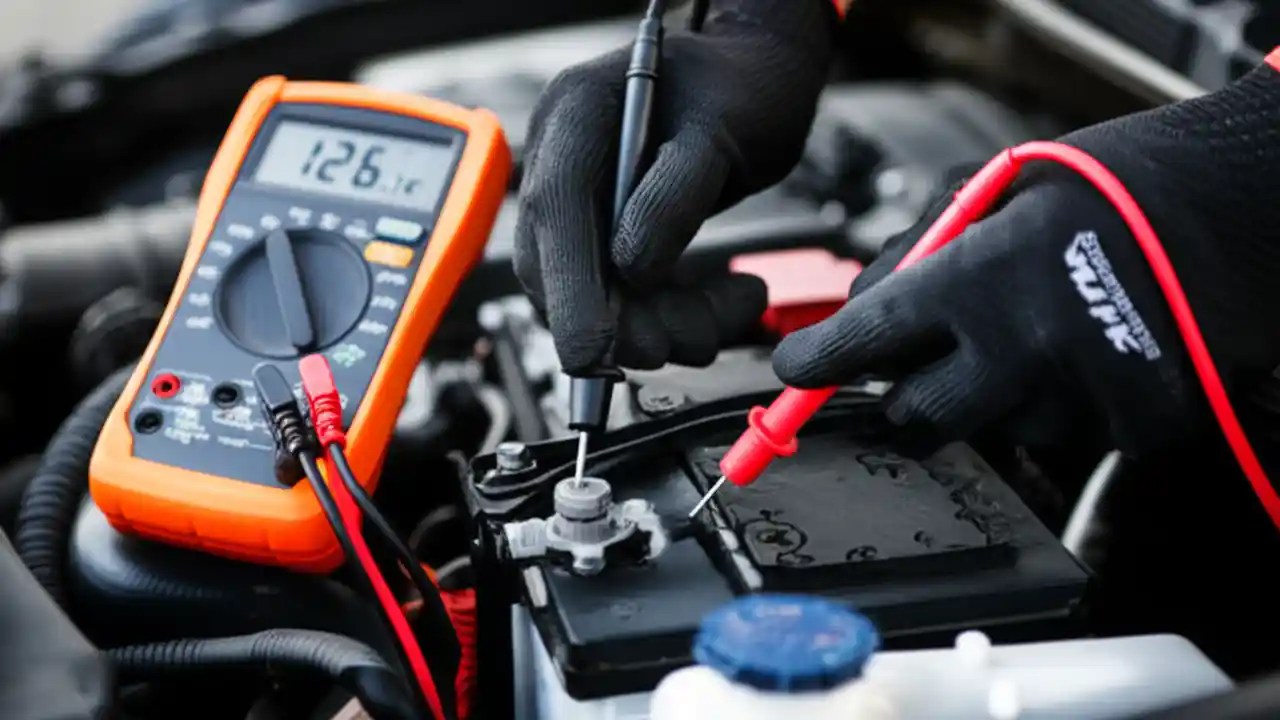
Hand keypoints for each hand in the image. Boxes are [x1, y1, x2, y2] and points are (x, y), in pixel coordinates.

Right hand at [514, 0, 836, 373]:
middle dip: (626, 320)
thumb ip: (675, 193)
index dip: (569, 288)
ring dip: (665, 324)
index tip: (595, 350)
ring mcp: (583, 201)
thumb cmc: (743, 85)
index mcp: (577, 114)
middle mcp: (564, 160)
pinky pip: (628, 295)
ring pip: (596, 295)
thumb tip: (632, 266)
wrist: (756, 77)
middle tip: (690, 340)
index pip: (554, 210)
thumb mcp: (723, 128)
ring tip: (736, 307)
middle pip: (560, 266)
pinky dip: (678, 313)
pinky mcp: (608, 234)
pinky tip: (728, 300)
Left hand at [774, 62, 1279, 456]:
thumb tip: (857, 308)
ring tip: (1040, 333)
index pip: (861, 344)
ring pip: (990, 429)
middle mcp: (1019, 351)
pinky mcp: (1127, 432)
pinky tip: (1083, 355)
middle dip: (909, 390)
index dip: (817, 363)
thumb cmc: (1106, 190)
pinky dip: (1056, 406)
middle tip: (933, 354)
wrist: (1232, 211)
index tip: (797, 375)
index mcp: (975, 280)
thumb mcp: (991, 191)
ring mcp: (1076, 400)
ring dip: (994, 396)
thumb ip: (914, 253)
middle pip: (914, 415)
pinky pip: (1057, 438)